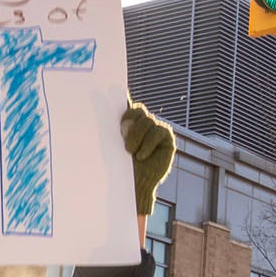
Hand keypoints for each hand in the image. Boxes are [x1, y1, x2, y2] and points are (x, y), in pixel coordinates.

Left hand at [120, 102, 174, 220]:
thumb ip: (114, 129)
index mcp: (127, 123)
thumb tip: (113, 112)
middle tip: (121, 132)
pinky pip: (157, 132)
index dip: (121, 96)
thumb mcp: (112, 146)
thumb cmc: (120, 168)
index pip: (125, 105)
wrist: (134, 186)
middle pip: (136, 110)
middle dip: (128, 119)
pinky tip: (141, 156)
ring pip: (146, 121)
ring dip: (136, 136)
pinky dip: (148, 143)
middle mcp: (142, 123)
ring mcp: (155, 128)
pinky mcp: (166, 137)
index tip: (110, 89)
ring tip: (129, 151)